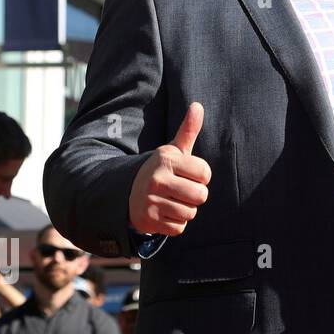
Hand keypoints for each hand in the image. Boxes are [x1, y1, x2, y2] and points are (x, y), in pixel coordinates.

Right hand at [128, 103, 210, 236]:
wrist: (128, 193)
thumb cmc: (161, 170)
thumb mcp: (173, 151)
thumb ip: (188, 130)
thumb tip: (198, 105)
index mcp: (166, 160)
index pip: (205, 173)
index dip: (201, 177)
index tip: (188, 174)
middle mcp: (156, 179)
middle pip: (200, 196)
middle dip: (195, 195)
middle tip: (180, 190)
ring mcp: (150, 201)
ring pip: (190, 213)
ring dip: (185, 210)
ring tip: (171, 201)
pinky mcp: (147, 221)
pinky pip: (179, 228)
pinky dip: (175, 223)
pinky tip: (164, 213)